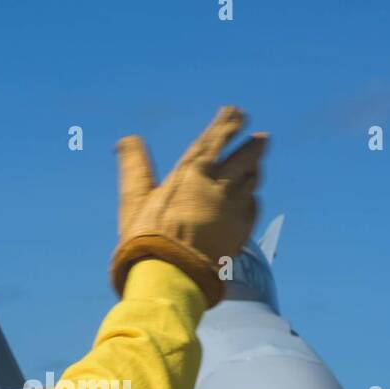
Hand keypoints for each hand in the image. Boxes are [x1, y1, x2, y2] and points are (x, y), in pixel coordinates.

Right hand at [110, 106, 266, 305]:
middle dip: (252, 146)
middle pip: (243, 159)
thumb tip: (126, 139)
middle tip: (262, 137)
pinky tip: (251, 199)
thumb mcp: (134, 199)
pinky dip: (252, 200)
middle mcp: (217, 186)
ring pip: (251, 182)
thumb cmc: (146, 238)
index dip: (226, 124)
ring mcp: (233, 210)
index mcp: (191, 173)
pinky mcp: (240, 232)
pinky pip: (252, 209)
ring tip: (257, 165)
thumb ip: (134, 166)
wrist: (170, 276)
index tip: (236, 112)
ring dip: (254, 170)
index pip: (213, 141)